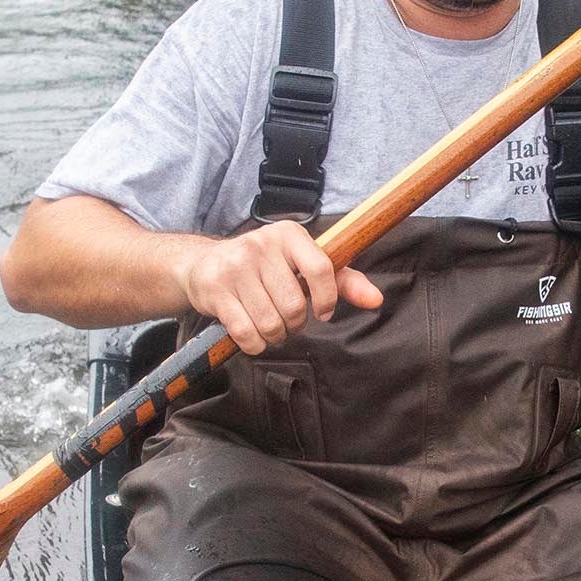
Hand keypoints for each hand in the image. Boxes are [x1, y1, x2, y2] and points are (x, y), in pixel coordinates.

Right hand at [175, 221, 382, 354]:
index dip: (327, 299)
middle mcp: (260, 245)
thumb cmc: (264, 267)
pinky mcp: (215, 290)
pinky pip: (246, 333)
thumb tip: (376, 299)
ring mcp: (235, 267)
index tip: (322, 312)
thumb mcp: (302, 264)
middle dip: (295, 324)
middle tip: (288, 319)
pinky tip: (253, 336)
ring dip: (275, 336)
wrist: (204, 264)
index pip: (321, 269)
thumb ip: (343, 280)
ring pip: (271, 323)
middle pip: (294, 306)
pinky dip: (255, 344)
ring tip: (270, 325)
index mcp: (289, 235)